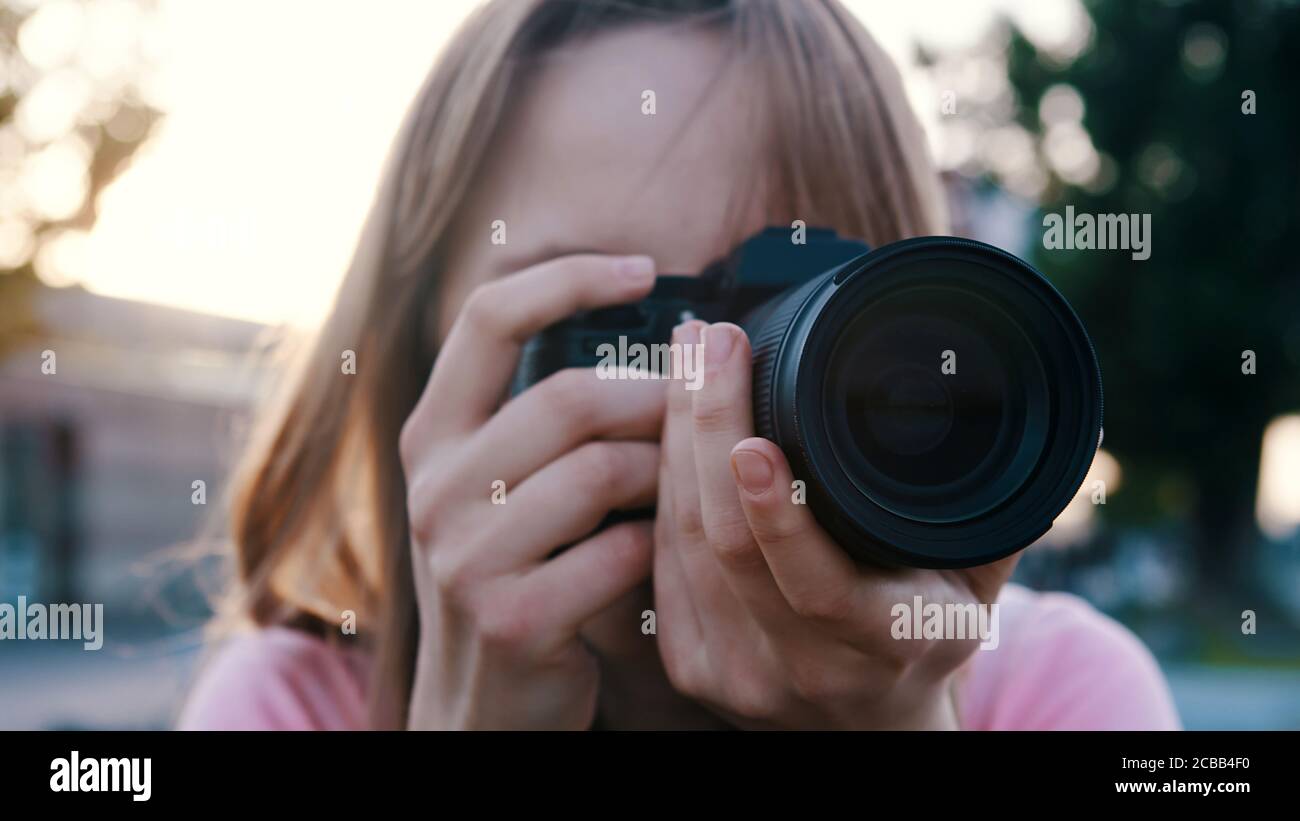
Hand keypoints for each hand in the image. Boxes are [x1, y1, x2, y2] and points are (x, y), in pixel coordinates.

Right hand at [400, 253, 667, 729]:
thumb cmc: (511, 572)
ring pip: (599, 470)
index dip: (567, 279)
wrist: (478, 705)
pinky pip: (619, 551)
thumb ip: (537, 420)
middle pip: (566, 397)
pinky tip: (657, 551)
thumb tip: (657, 340)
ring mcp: (464, 556)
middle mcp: (434, 487)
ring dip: (661, 475)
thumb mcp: (494, 488)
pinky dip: (656, 544)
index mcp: (432, 435)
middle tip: (697, 410)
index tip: (643, 270)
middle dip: (651, 399)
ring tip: (677, 486)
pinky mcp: (510, 618)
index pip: (487, 317)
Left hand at [652, 321, 1019, 729]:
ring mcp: (734, 671)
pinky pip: (660, 560)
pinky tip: (668, 421)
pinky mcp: (688, 664)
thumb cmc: (927, 639)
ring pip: (681, 542)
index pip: (818, 587)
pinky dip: (660, 483)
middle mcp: (802, 668)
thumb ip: (989, 511)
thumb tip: (1015, 408)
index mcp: (882, 644)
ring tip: (686, 358)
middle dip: (708, 429)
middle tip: (709, 343)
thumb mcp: (976, 584)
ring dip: (675, 440)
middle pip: (728, 545)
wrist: (869, 729)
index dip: (780, 516)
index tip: (753, 439)